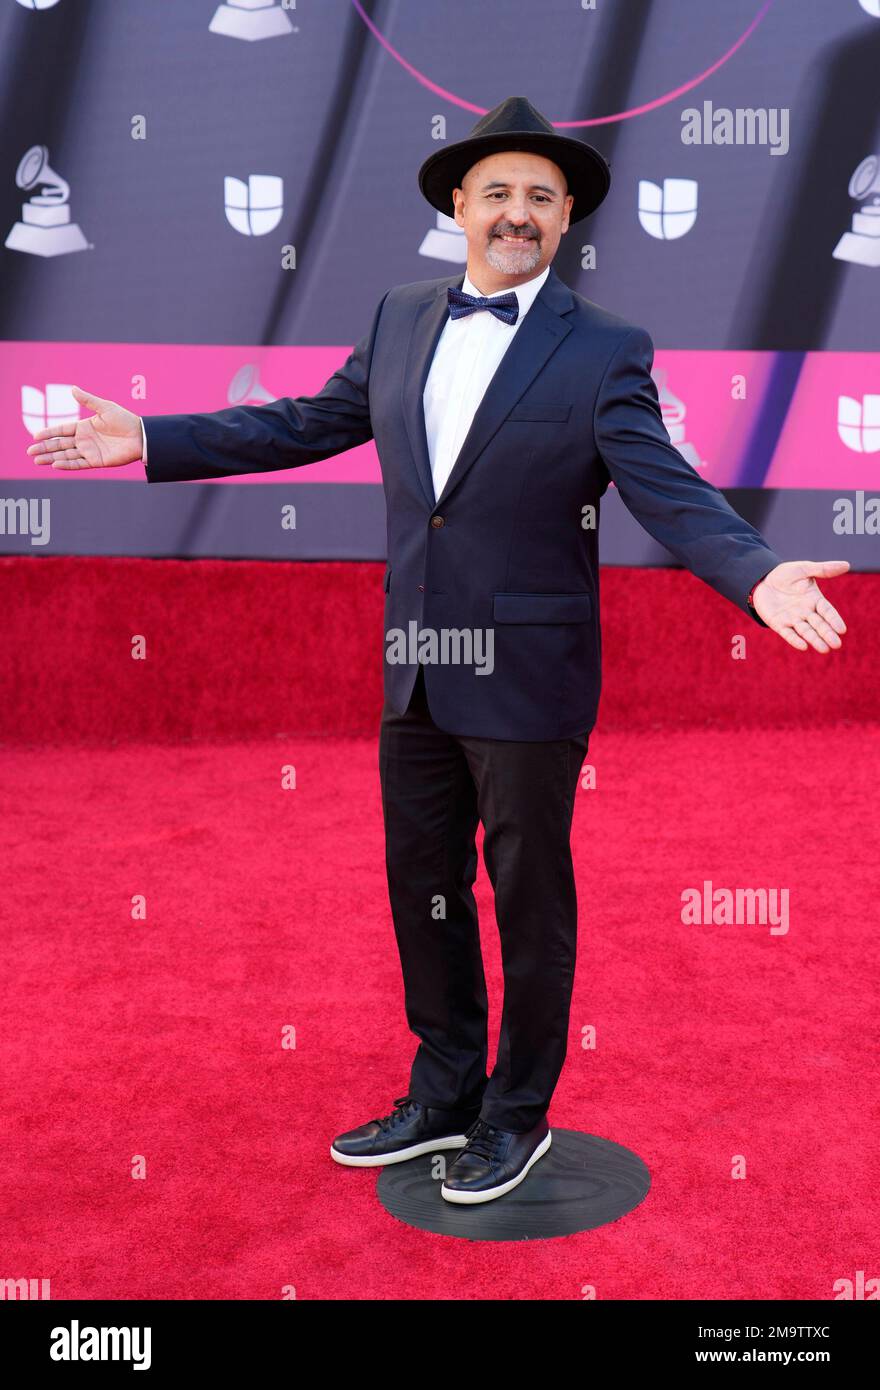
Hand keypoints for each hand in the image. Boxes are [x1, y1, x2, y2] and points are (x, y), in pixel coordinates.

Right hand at [26, 386, 142, 469]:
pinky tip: (55, 464)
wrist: (141, 436)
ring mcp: (90, 451)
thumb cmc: (125, 420)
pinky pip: (79, 464)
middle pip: (60, 444)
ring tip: (37, 461)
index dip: (49, 433)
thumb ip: (88, 400)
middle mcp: (84, 440)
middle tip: (30, 452)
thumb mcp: (105, 407)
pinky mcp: (97, 461)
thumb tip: (72, 388)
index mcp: (84, 426)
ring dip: (51, 458)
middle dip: (45, 448)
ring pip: (66, 455)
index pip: (62, 430)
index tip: (35, 436)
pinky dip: (67, 464)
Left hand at [752, 560, 848, 651]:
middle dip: (827, 634)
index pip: (827, 611)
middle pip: (819, 625)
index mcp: (815, 600)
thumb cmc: (786, 574)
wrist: (762, 580)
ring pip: (806, 632)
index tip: (842, 630)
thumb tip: (846, 565)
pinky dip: (795, 640)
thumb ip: (823, 569)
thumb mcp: (804, 569)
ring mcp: (793, 619)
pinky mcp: (779, 624)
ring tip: (824, 649)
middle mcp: (806, 612)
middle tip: (836, 644)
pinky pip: (788, 633)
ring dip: (815, 640)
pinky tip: (803, 646)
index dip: (834, 620)